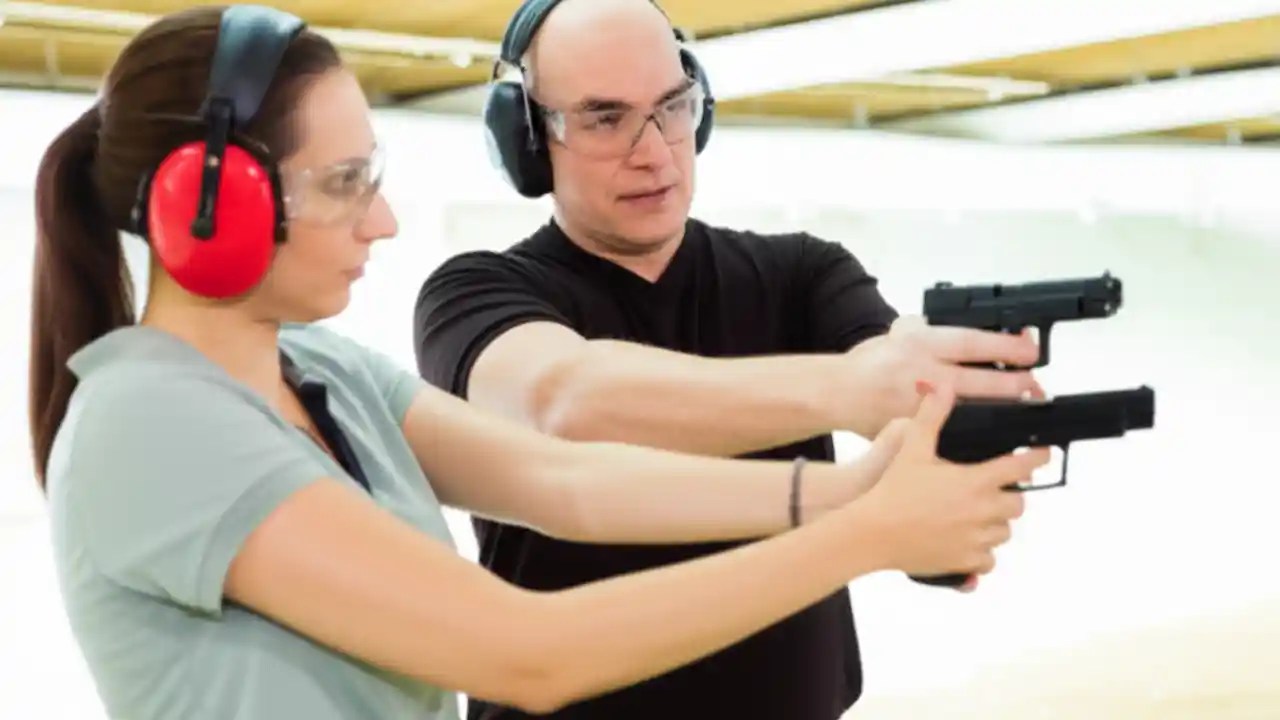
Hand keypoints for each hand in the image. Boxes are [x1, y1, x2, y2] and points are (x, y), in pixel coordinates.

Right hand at [840, 315, 1046, 437]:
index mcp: (919, 345)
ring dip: (1003, 414)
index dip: (1006, 347)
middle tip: (1035, 385)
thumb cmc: (869, 362)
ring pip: (974, 415)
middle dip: (1015, 386)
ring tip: (1022, 410)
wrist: (838, 394)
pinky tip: (995, 437)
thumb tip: (970, 329)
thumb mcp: (898, 331)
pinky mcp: (915, 433)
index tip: (1029, 350)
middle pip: (981, 384)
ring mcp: (919, 409)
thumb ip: (930, 328)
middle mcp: (921, 376)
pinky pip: (953, 437)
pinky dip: (977, 438)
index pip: (971, 344)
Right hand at [854, 379, 1050, 586]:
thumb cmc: (892, 491)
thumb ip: (931, 417)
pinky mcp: (965, 561)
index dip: (1037, 457)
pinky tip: (965, 541)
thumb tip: (942, 388)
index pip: (1021, 467)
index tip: (1042, 453)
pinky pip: (989, 560)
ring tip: (973, 515)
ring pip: (1004, 532)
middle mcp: (982, 511)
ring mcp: (976, 539)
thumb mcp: (911, 448)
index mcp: (975, 481)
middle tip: (991, 489)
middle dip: (1009, 495)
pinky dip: (982, 552)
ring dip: (995, 523)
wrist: (872, 533)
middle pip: (1018, 504)